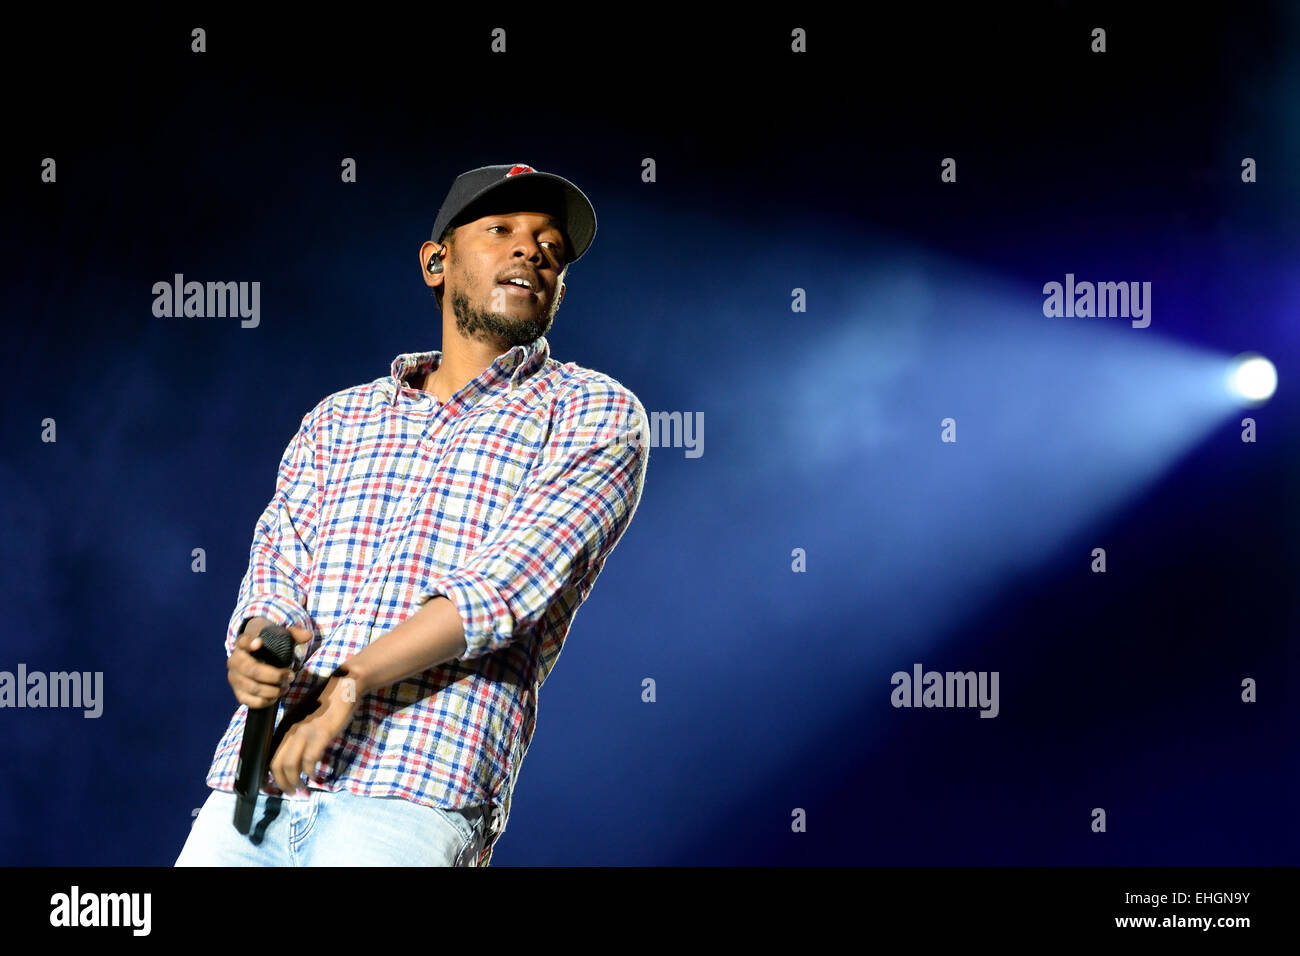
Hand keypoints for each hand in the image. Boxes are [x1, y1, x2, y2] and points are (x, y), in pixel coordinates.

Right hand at [227, 617, 312, 709]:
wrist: (255, 660)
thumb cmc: (269, 646)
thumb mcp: (280, 636)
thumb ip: (294, 634)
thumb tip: (308, 635)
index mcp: (242, 643)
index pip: (243, 641)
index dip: (249, 643)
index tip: (259, 643)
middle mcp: (234, 660)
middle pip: (251, 670)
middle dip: (274, 676)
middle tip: (291, 676)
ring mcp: (234, 678)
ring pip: (252, 687)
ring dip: (273, 690)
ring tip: (286, 687)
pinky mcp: (237, 692)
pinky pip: (249, 701)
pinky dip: (265, 701)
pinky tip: (275, 697)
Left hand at [266, 672, 359, 795]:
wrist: (344, 685)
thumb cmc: (327, 701)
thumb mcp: (304, 717)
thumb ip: (296, 733)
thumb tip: (295, 756)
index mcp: (284, 726)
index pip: (269, 756)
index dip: (270, 775)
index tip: (276, 786)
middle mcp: (290, 730)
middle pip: (276, 765)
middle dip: (282, 784)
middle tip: (292, 794)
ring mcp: (305, 732)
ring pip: (290, 766)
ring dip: (295, 782)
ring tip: (302, 791)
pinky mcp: (321, 734)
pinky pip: (310, 760)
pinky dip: (311, 772)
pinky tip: (316, 776)